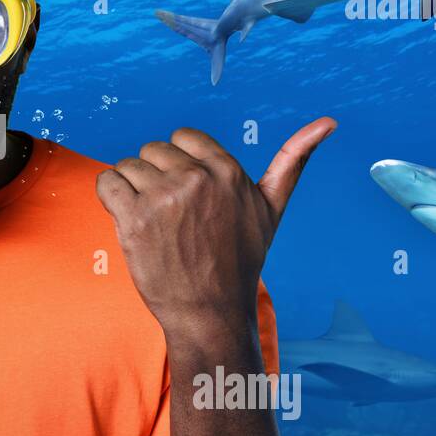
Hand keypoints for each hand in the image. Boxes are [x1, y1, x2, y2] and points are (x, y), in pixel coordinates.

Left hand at [96, 118, 336, 343]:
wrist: (210, 313)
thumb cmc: (240, 260)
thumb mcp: (272, 209)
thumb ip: (293, 162)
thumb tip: (329, 122)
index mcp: (227, 170)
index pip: (183, 136)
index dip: (180, 164)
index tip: (188, 194)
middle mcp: (196, 178)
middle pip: (152, 149)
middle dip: (155, 176)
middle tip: (171, 214)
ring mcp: (163, 198)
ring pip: (127, 165)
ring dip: (131, 189)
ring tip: (153, 221)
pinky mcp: (134, 218)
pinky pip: (106, 182)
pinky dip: (110, 197)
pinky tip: (129, 220)